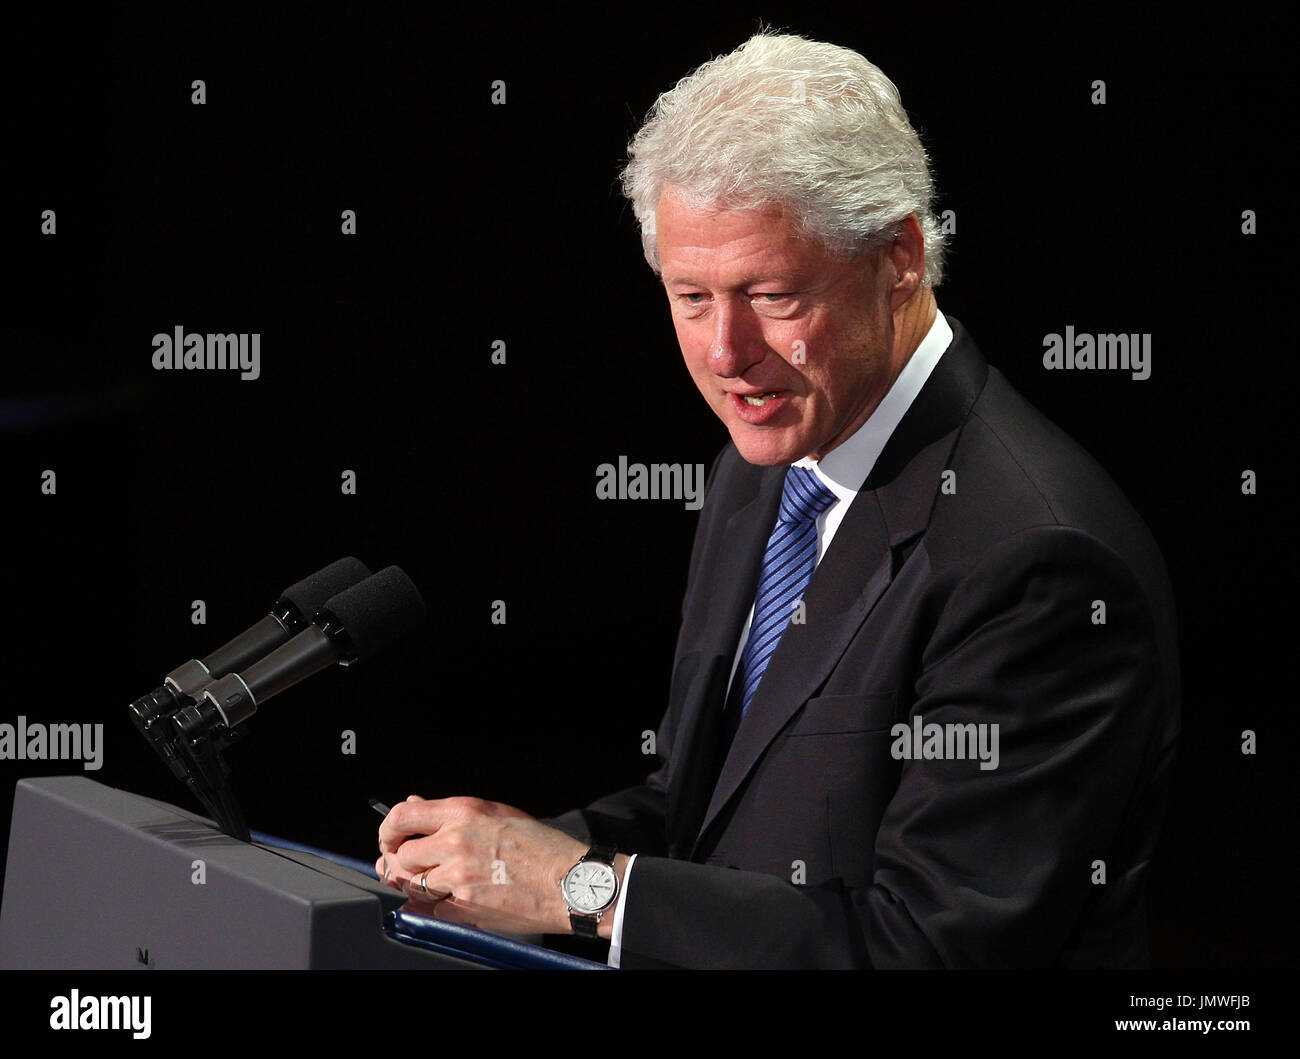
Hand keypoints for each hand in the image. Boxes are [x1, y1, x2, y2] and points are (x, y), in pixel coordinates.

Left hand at [374, 794, 589, 934]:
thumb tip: (414, 805)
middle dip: (402, 864)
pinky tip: (456, 902)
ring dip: (419, 887)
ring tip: (439, 885)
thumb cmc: (539, 846)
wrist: (569, 880)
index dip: (387, 831)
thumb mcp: (496, 814)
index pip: (402, 816)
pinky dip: (438, 908)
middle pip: (402, 856)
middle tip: (411, 869)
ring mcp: (457, 877)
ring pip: (412, 885)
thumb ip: (451, 813)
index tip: (390, 841)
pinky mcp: (464, 908)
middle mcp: (455, 841)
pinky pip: (431, 910)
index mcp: (463, 812)